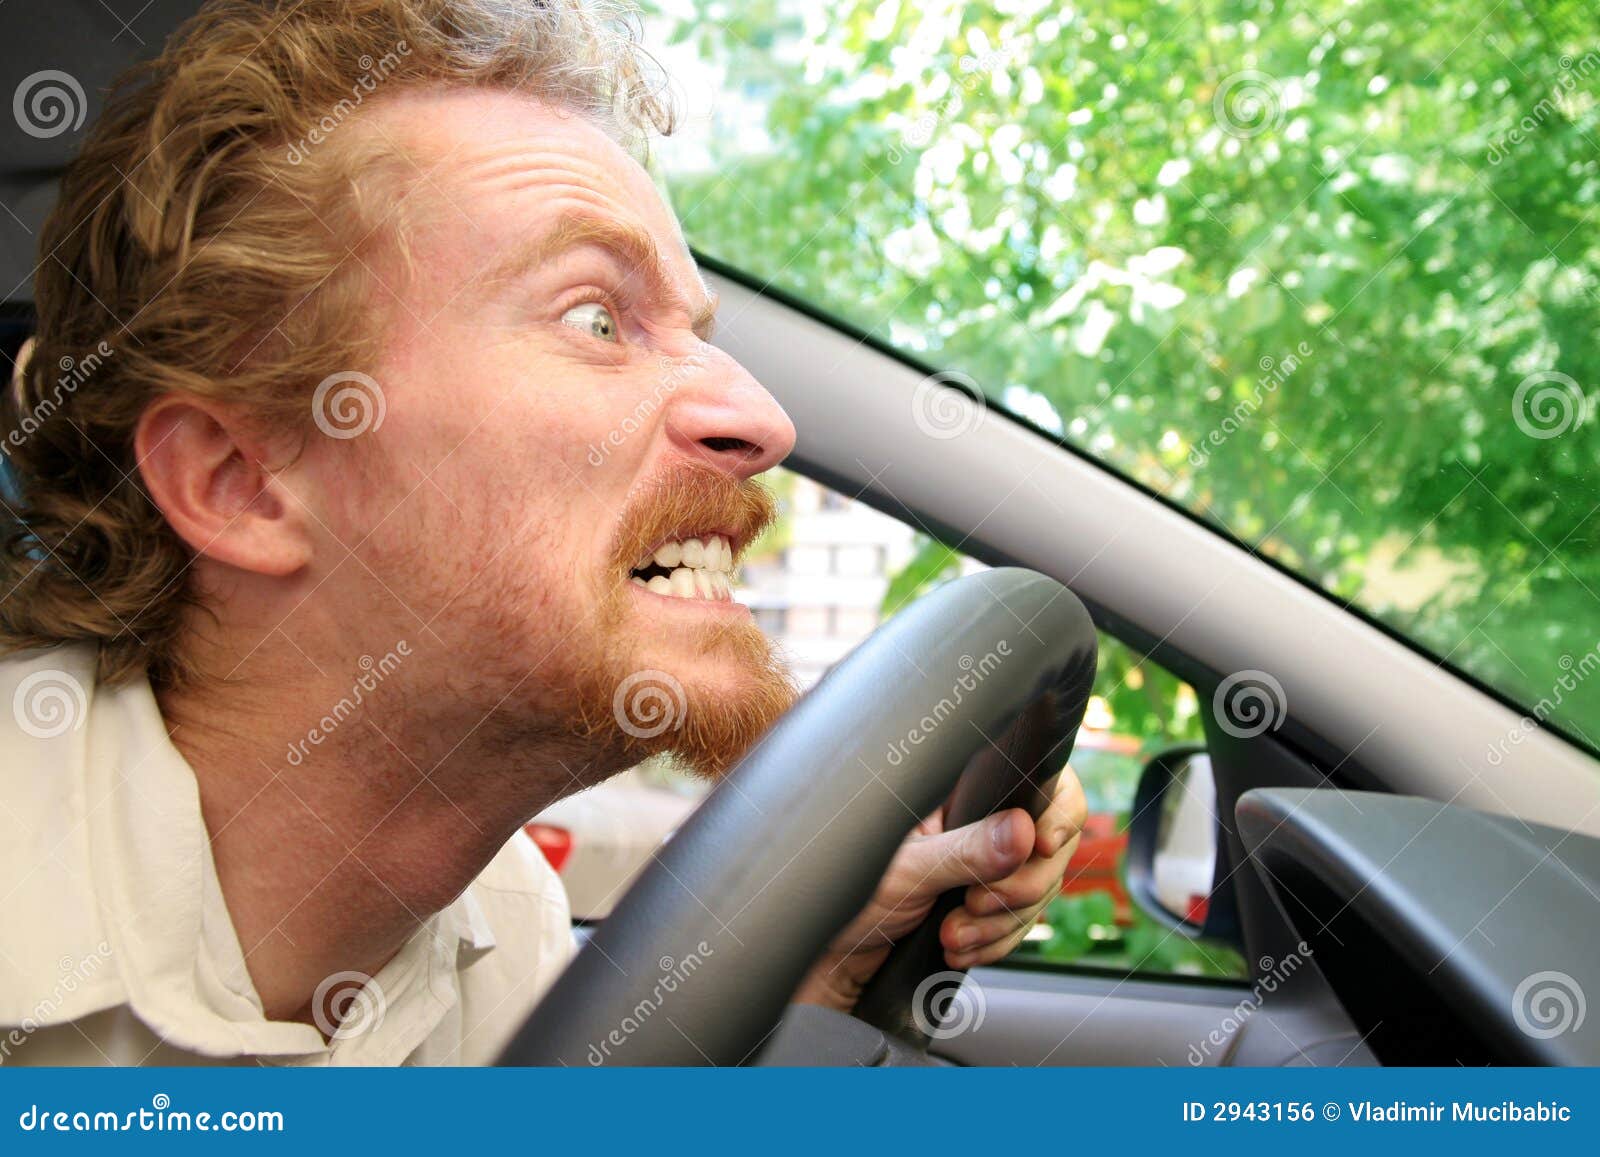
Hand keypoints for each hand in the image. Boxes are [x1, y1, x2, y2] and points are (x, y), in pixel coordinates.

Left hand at [792, 765, 1087, 1011]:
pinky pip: (1019, 920)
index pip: (1036, 778)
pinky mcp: (982, 899)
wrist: (825, 960)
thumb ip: (964, 851)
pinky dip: (995, 942)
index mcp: (955, 788)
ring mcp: (983, 860)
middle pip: (1049, 842)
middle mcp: (975, 817)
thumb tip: (1022, 831)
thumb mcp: (903, 870)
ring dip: (1002, 922)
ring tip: (952, 935)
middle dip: (1021, 886)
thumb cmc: (839, 897)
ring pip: (1039, 886)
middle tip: (975, 904)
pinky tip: (959, 948)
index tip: (1042, 845)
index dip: (1056, 811)